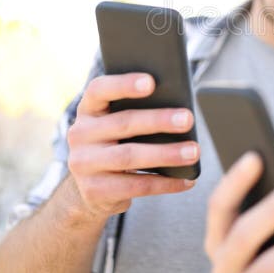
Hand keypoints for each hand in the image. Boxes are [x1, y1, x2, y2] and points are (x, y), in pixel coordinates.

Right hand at [65, 73, 198, 217]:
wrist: (90, 188)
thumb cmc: (116, 144)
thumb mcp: (117, 125)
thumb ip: (137, 111)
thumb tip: (179, 110)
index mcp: (88, 109)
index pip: (99, 89)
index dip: (124, 84)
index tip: (151, 82)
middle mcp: (80, 134)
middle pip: (123, 123)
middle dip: (158, 120)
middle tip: (188, 119)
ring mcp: (83, 164)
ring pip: (129, 156)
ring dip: (166, 153)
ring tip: (193, 151)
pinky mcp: (93, 191)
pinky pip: (135, 186)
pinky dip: (165, 183)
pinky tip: (187, 179)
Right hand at [204, 152, 273, 272]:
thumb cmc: (266, 262)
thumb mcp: (253, 235)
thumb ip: (260, 207)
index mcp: (221, 241)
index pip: (218, 206)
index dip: (235, 181)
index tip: (256, 157)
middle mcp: (227, 266)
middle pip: (242, 236)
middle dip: (272, 210)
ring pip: (268, 268)